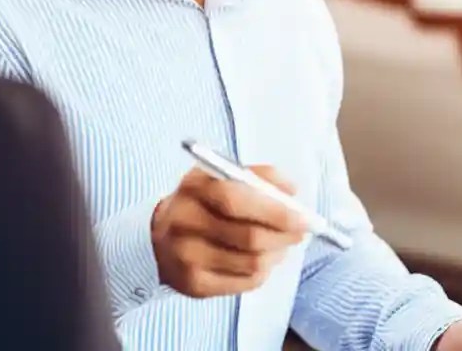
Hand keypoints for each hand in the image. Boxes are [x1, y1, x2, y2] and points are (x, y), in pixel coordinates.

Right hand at [151, 165, 307, 297]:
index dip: (275, 210)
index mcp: (193, 188)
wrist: (157, 239)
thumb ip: (257, 176)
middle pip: (249, 236)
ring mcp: (187, 257)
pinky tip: (261, 259)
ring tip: (279, 245)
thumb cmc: (201, 204)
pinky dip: (264, 271)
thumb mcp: (221, 178)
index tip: (304, 217)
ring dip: (277, 254)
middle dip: (284, 236)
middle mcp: (184, 223)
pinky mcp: (194, 284)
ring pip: (253, 262)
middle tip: (301, 232)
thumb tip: (292, 190)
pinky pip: (246, 282)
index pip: (236, 200)